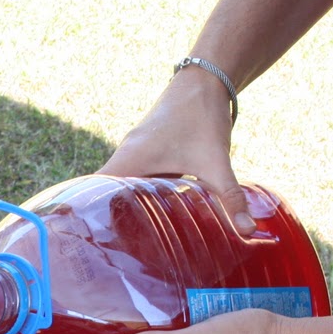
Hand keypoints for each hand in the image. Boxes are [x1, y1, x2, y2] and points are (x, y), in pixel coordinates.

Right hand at [97, 70, 253, 234]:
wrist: (206, 79)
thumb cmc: (202, 116)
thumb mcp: (216, 162)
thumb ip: (230, 198)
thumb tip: (249, 232)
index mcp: (129, 159)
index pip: (91, 192)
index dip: (84, 215)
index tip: (87, 242)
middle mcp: (125, 156)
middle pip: (103, 194)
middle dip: (106, 221)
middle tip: (113, 254)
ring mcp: (135, 152)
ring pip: (119, 187)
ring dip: (123, 209)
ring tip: (129, 243)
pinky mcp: (148, 151)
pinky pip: (135, 179)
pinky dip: (139, 197)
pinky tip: (154, 217)